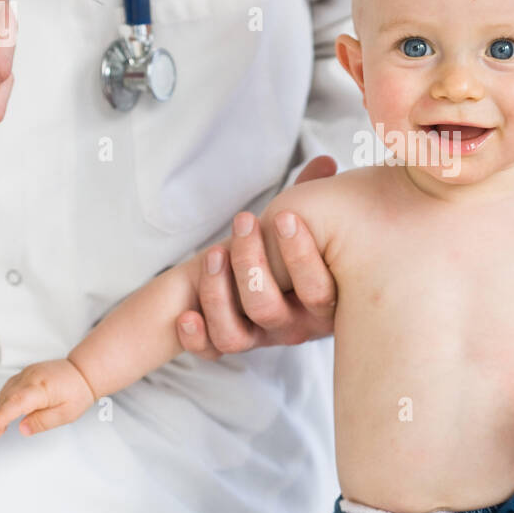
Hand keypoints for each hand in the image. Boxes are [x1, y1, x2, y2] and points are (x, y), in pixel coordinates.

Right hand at [0, 359, 96, 438]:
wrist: (83, 371)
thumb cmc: (77, 391)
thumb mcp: (66, 414)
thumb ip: (43, 422)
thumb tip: (23, 429)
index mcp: (42, 388)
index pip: (17, 402)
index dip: (3, 415)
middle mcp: (32, 377)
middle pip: (8, 398)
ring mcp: (27, 373)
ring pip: (6, 391)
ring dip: (0, 408)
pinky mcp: (26, 373)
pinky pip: (10, 386)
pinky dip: (5, 399)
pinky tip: (5, 410)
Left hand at [175, 155, 336, 358]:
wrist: (257, 284)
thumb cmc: (283, 248)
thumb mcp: (298, 223)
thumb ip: (311, 196)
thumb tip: (327, 161)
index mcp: (321, 302)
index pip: (318, 292)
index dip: (301, 256)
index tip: (283, 216)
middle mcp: (293, 327)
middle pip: (269, 309)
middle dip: (251, 264)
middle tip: (243, 220)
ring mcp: (258, 339)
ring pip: (236, 334)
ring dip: (218, 294)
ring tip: (213, 253)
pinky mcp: (225, 344)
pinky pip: (211, 351)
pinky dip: (197, 337)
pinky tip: (187, 315)